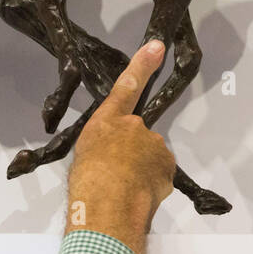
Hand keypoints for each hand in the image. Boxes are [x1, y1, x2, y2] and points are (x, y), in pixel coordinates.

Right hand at [67, 39, 175, 253]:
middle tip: (115, 174)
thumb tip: (114, 160)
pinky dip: (151, 184)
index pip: (126, 86)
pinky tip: (136, 196)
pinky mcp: (167, 166)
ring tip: (123, 190)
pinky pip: (159, 174)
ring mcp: (154, 145)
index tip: (157, 46)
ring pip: (150, 157)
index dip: (142, 65)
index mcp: (107, 121)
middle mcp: (134, 127)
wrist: (107, 207)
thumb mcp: (85, 156)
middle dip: (131, 153)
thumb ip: (103, 148)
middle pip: (137, 137)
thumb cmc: (87, 182)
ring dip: (141, 171)